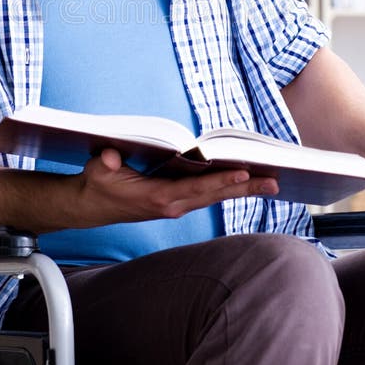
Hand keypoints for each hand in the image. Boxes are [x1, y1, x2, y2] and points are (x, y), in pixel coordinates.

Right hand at [72, 148, 278, 226]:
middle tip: (275, 182)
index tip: (244, 171)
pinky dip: (227, 188)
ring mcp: (176, 206)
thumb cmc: (96, 184)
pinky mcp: (176, 203)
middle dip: (245, 187)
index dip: (220, 180)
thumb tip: (110, 158)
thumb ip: (104, 164)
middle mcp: (172, 205)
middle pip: (215, 195)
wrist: (88, 206)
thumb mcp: (97, 170)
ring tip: (271, 183)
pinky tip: (246, 182)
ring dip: (242, 189)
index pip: (196, 188)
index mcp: (158, 198)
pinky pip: (207, 195)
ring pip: (215, 196)